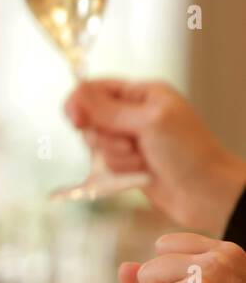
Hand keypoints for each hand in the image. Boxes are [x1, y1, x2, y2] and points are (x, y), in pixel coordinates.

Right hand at [65, 79, 245, 232]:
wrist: (207, 193)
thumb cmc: (189, 152)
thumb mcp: (149, 121)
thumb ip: (108, 109)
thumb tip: (76, 91)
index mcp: (142, 94)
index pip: (95, 89)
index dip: (80, 102)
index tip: (76, 119)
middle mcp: (133, 114)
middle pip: (90, 118)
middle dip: (104, 135)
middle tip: (129, 143)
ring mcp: (129, 139)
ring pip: (96, 144)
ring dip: (116, 156)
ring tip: (142, 160)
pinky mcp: (126, 163)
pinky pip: (104, 163)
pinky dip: (119, 170)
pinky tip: (141, 172)